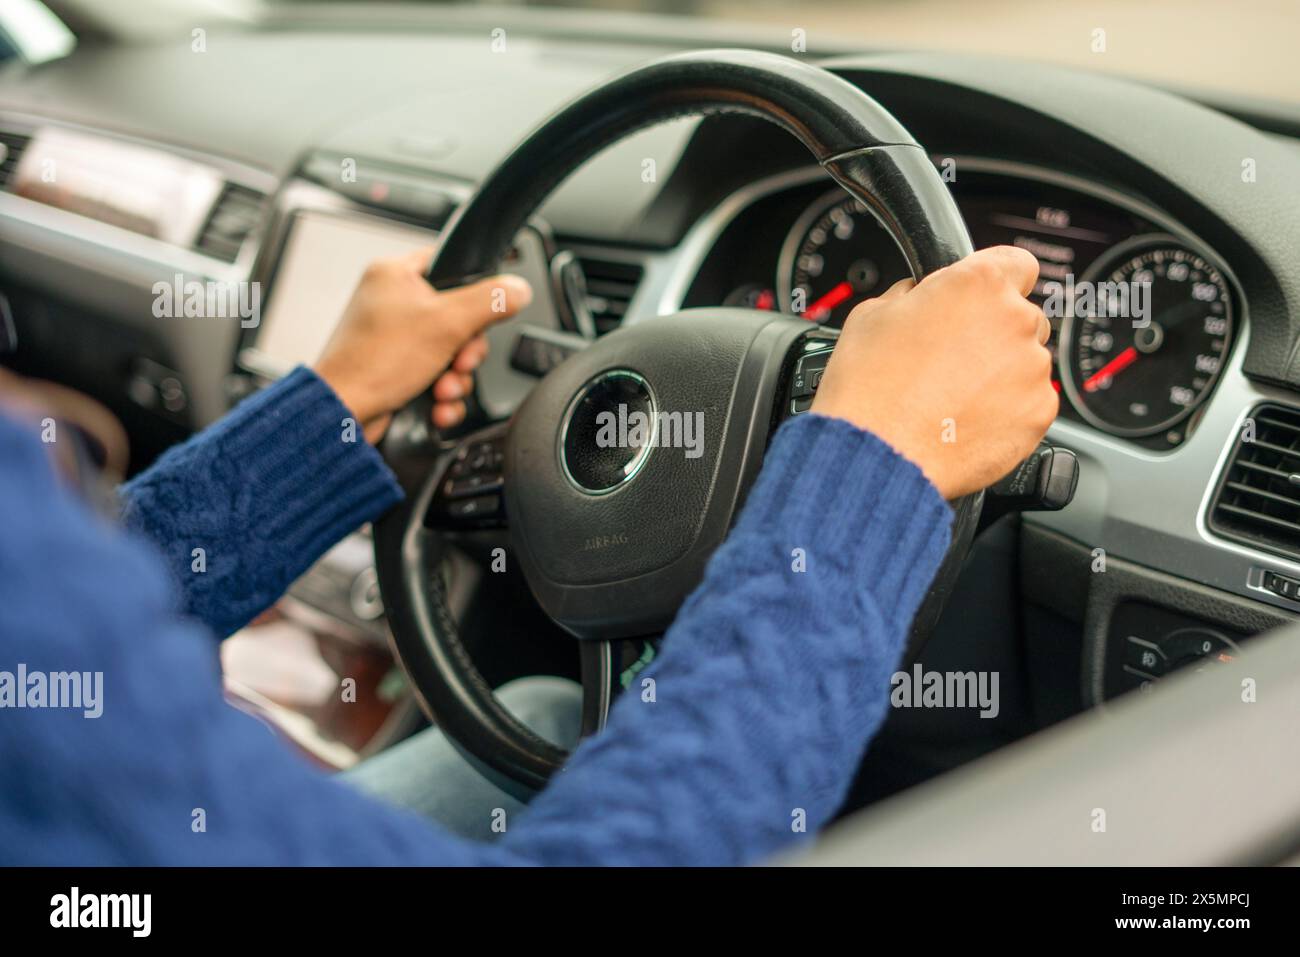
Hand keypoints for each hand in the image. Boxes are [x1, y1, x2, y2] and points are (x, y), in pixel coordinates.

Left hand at [314, 248, 532, 442]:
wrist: (342, 413)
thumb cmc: (373, 364)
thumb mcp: (446, 323)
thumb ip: (489, 300)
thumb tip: (517, 289)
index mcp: (395, 274)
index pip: (451, 265)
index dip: (475, 290)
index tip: (482, 313)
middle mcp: (391, 302)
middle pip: (458, 316)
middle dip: (466, 350)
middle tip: (460, 360)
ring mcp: (392, 338)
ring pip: (450, 351)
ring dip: (457, 377)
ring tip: (443, 388)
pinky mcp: (395, 369)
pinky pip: (435, 375)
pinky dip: (442, 394)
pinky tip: (437, 404)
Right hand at [811, 246, 1055, 499]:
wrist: (877, 454)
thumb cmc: (868, 387)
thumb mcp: (871, 315)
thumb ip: (911, 295)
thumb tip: (920, 297)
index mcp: (977, 284)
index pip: (1017, 263)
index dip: (995, 282)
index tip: (980, 301)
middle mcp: (1014, 320)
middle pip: (1020, 317)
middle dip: (992, 334)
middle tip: (951, 360)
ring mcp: (1032, 369)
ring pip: (1025, 362)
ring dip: (999, 375)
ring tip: (953, 399)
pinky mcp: (1038, 413)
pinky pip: (1030, 403)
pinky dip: (1006, 411)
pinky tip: (966, 421)